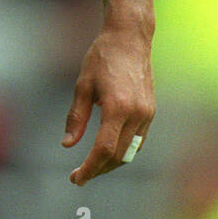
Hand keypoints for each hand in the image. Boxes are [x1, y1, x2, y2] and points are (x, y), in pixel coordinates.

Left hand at [62, 27, 154, 185]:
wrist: (129, 40)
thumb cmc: (102, 58)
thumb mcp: (82, 85)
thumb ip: (76, 117)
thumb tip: (67, 144)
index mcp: (117, 108)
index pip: (103, 150)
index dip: (89, 168)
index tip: (76, 178)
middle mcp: (136, 114)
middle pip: (118, 156)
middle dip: (98, 170)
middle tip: (79, 176)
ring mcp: (147, 114)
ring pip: (130, 152)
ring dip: (111, 164)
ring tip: (92, 167)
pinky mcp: (150, 111)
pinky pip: (137, 141)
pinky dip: (123, 150)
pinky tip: (109, 151)